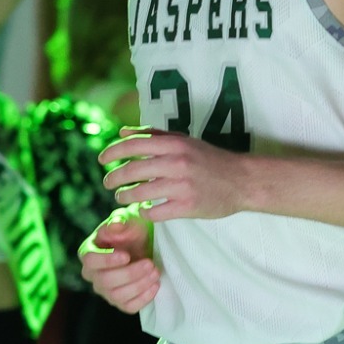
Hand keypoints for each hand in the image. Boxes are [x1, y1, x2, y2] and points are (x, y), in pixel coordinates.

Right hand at [80, 207, 158, 312]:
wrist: (144, 243)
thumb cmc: (132, 230)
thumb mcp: (128, 219)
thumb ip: (120, 221)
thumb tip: (115, 226)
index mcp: (88, 252)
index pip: (90, 260)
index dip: (107, 260)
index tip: (126, 255)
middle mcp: (92, 274)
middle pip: (105, 281)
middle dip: (129, 274)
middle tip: (149, 264)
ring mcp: (105, 290)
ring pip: (117, 296)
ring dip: (139, 285)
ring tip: (155, 272)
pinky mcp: (120, 302)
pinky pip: (128, 307)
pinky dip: (143, 298)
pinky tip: (155, 285)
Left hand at [100, 128, 252, 221]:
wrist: (242, 180)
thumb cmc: (209, 159)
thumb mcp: (184, 141)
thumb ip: (153, 135)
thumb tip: (123, 132)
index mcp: (175, 144)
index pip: (135, 145)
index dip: (113, 151)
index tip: (102, 159)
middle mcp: (177, 163)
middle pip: (134, 170)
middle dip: (115, 177)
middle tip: (107, 182)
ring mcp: (183, 186)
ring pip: (142, 192)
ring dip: (125, 195)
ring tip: (120, 197)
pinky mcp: (188, 207)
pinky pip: (157, 212)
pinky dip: (145, 212)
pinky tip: (144, 210)